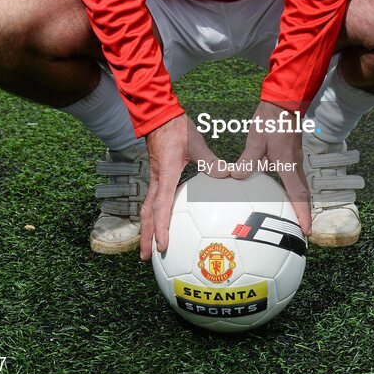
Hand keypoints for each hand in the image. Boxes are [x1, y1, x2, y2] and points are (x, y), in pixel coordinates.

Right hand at [139, 113, 227, 260]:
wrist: (159, 115)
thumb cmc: (176, 128)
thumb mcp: (196, 143)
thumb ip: (210, 160)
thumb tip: (226, 175)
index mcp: (165, 175)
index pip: (161, 208)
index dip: (161, 229)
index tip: (162, 247)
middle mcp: (157, 181)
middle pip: (148, 214)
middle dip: (146, 236)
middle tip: (146, 257)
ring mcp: (155, 178)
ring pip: (147, 208)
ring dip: (147, 227)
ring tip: (149, 245)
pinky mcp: (157, 175)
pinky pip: (152, 199)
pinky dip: (153, 215)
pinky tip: (161, 220)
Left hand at [231, 100, 311, 235]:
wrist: (284, 102)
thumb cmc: (272, 119)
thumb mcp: (256, 139)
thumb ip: (248, 160)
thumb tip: (237, 176)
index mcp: (288, 164)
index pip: (299, 194)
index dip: (303, 214)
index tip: (307, 231)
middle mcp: (296, 165)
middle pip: (303, 194)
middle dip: (303, 213)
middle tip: (301, 231)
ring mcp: (295, 160)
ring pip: (299, 186)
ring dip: (298, 202)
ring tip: (291, 217)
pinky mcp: (292, 155)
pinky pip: (294, 177)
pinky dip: (291, 190)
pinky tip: (278, 193)